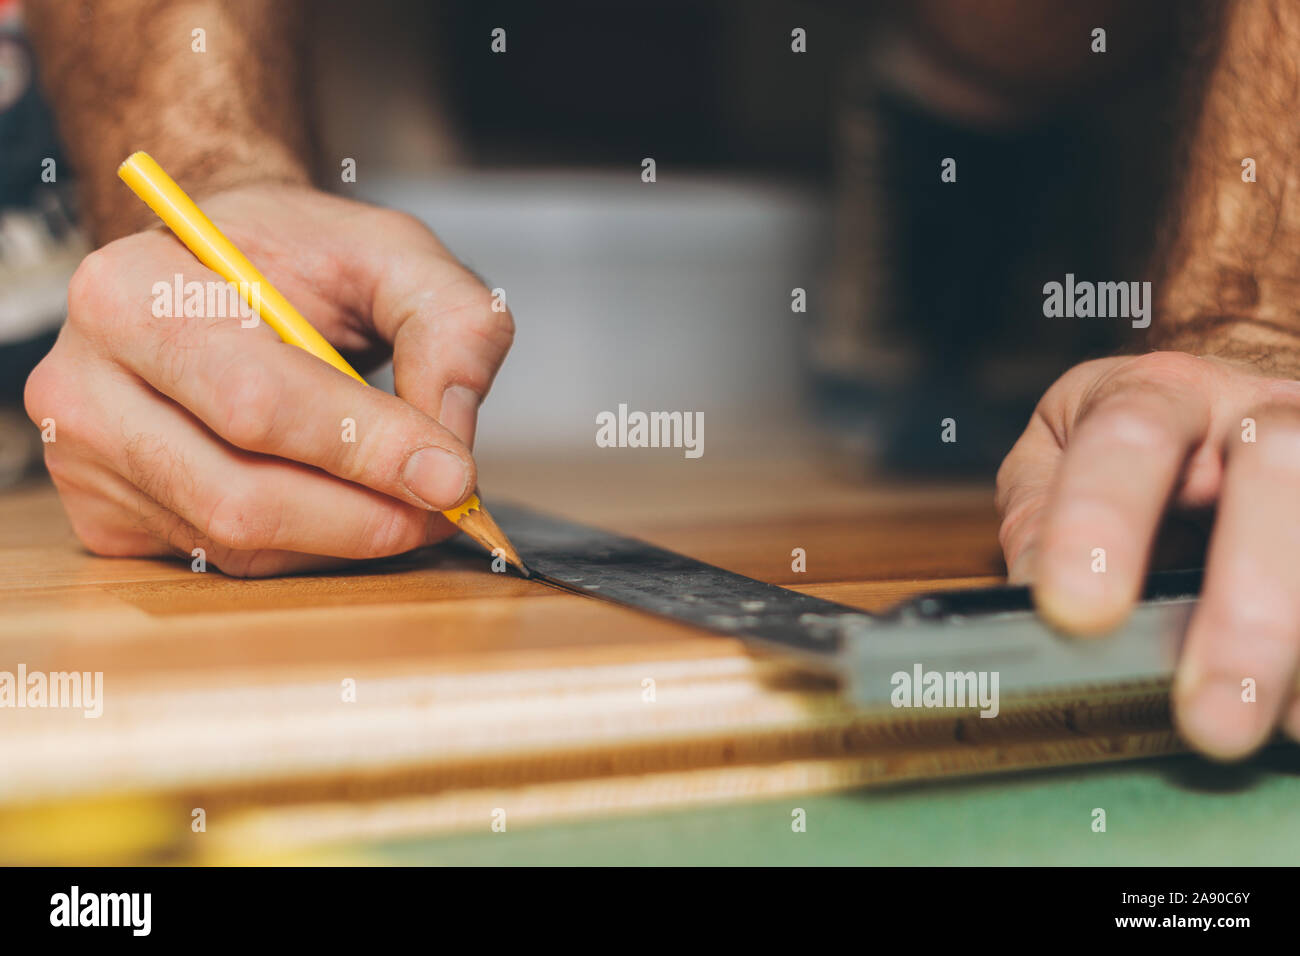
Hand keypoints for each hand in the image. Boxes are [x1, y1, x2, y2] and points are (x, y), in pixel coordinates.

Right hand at [24, 184, 513, 576]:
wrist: (214, 271)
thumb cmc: (296, 259)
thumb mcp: (393, 253)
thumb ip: (449, 325)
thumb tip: (449, 446)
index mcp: (129, 292)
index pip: (256, 401)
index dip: (366, 448)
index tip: (455, 476)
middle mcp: (81, 383)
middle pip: (241, 495)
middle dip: (367, 513)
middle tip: (449, 504)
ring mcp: (81, 460)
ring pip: (239, 542)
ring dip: (346, 538)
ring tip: (410, 499)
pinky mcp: (104, 518)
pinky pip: (227, 562)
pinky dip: (308, 548)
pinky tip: (345, 503)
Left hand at [997, 351, 1299, 759]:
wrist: (1230, 411)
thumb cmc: (1132, 443)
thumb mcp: (1058, 458)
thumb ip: (1038, 523)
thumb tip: (1033, 612)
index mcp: (1160, 392)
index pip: (1132, 435)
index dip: (1103, 518)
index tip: (1077, 613)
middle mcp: (1261, 410)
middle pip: (1281, 471)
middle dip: (1251, 604)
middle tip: (1213, 714)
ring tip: (1270, 723)